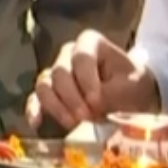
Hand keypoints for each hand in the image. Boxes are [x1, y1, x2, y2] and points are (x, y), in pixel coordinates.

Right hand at [25, 30, 159, 130]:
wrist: (132, 100)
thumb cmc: (132, 86)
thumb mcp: (130, 86)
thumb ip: (110, 93)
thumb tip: (91, 107)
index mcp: (90, 43)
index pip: (80, 57)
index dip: (87, 80)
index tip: (98, 101)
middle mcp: (68, 55)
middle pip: (60, 73)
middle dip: (73, 98)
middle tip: (88, 117)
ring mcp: (56, 74)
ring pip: (44, 86)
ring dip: (58, 107)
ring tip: (75, 124)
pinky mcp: (50, 94)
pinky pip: (34, 99)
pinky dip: (34, 111)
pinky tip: (36, 123)